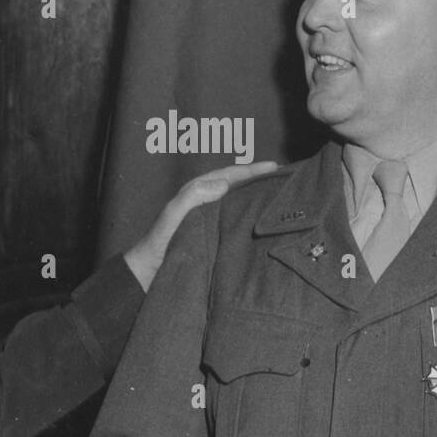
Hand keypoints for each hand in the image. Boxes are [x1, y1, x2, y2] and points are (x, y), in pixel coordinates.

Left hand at [123, 161, 277, 290]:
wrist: (150, 270)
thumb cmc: (161, 239)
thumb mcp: (174, 212)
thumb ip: (194, 195)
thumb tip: (224, 184)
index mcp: (199, 191)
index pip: (231, 175)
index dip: (252, 170)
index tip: (275, 166)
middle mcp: (208, 202)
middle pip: (239, 187)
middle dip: (260, 180)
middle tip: (286, 180)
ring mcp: (213, 219)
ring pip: (240, 203)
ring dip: (258, 199)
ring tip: (282, 198)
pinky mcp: (216, 236)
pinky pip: (237, 222)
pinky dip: (252, 218)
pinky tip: (265, 223)